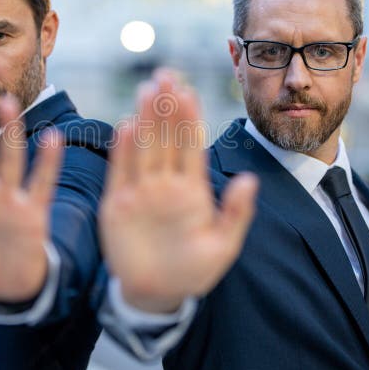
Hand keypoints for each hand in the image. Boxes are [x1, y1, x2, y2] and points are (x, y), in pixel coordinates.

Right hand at [100, 70, 257, 312]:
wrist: (157, 295)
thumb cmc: (193, 271)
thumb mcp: (222, 247)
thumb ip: (235, 213)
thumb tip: (250, 180)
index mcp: (192, 189)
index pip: (191, 145)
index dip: (190, 118)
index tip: (190, 90)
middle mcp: (166, 184)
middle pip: (166, 138)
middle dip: (166, 107)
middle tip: (166, 74)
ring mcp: (141, 192)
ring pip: (144, 147)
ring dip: (145, 119)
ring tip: (147, 89)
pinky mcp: (118, 205)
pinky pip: (121, 172)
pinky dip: (123, 151)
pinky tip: (126, 125)